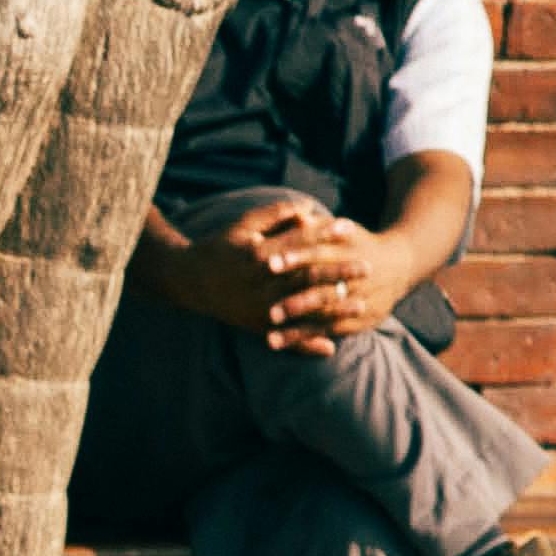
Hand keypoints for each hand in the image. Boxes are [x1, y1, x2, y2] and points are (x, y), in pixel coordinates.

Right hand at [152, 193, 407, 351]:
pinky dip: (307, 343)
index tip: (352, 229)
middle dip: (338, 272)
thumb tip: (308, 209)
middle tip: (367, 267)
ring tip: (360, 305)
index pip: (299, 243)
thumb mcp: (244, 224)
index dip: (326, 235)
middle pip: (306, 277)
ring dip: (332, 308)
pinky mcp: (254, 326)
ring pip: (301, 308)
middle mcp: (259, 284)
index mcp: (258, 256)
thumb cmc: (220, 246)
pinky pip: (285, 337)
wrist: (188, 281)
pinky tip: (331, 346)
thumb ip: (276, 214)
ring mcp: (257, 308)